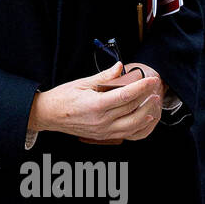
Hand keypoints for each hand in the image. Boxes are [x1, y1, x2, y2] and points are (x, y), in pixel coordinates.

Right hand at [27, 62, 163, 144]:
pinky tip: (146, 119)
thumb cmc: (63, 98)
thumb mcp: (82, 82)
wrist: (49, 115)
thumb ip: (104, 76)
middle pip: (132, 109)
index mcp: (95, 105)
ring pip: (133, 125)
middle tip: (155, 87)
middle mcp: (101, 121)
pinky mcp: (104, 136)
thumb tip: (120, 67)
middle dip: (147, 97)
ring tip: (154, 102)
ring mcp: (103, 131)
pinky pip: (127, 134)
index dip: (141, 87)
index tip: (151, 80)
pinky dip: (140, 127)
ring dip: (147, 113)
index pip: (125, 95)